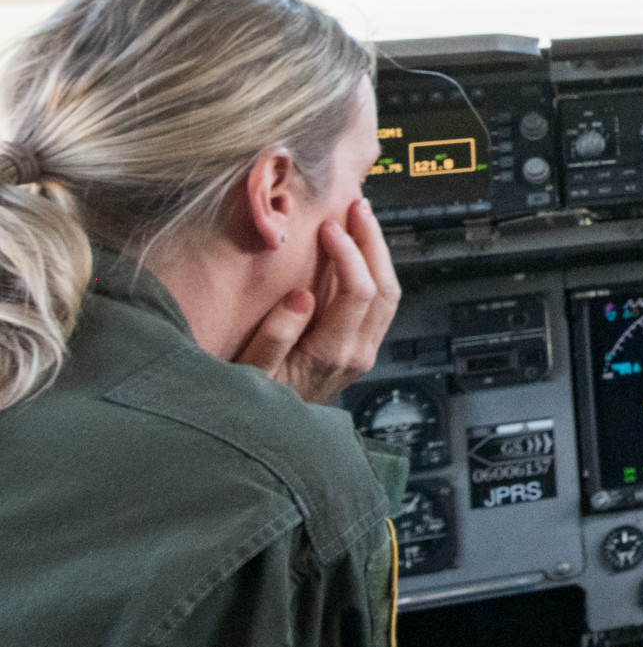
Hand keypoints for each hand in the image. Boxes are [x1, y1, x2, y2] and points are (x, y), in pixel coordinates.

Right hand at [235, 200, 401, 404]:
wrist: (267, 438)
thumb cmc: (250, 405)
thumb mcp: (249, 375)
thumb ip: (275, 337)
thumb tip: (302, 296)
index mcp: (333, 354)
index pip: (359, 292)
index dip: (350, 254)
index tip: (330, 227)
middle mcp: (357, 353)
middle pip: (385, 288)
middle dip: (374, 243)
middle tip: (358, 207)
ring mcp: (362, 353)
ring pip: (389, 295)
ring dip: (377, 254)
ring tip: (362, 219)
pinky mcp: (358, 351)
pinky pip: (378, 305)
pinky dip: (372, 272)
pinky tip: (357, 252)